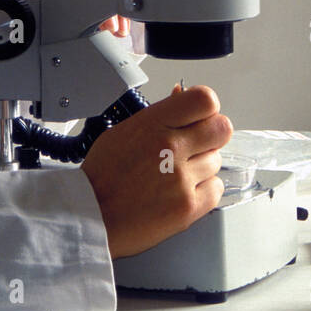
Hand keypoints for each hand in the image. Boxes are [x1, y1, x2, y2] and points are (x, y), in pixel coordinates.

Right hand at [80, 84, 231, 258]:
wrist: (89, 215)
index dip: (206, 109)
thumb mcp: (125, 130)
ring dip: (201, 166)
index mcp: (153, 124)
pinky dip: (204, 191)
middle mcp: (170, 148)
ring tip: (174, 175)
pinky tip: (181, 191)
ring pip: (216, 161)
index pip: (205, 100)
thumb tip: (181, 95)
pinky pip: (216, 189)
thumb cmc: (103, 176)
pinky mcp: (188, 207)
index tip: (200, 117)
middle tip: (195, 146)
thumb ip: (160, 115)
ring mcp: (181, 178)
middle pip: (222, 129)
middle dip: (210, 136)